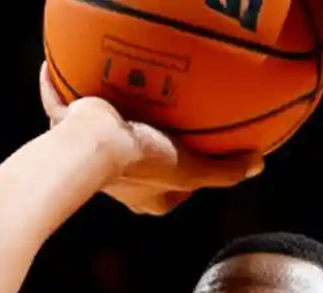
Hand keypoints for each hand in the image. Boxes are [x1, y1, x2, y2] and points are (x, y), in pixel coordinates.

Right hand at [40, 64, 263, 215]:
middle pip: (138, 163)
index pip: (173, 188)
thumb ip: (225, 170)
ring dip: (111, 117)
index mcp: (146, 197)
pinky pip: (64, 105)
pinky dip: (63, 89)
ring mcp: (91, 157)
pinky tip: (65, 66)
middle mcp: (118, 183)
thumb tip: (259, 164)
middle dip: (149, 144)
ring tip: (126, 90)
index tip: (199, 153)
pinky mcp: (67, 132)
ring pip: (102, 134)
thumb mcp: (191, 168)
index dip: (187, 172)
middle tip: (165, 122)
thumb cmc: (142, 161)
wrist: (91, 148)